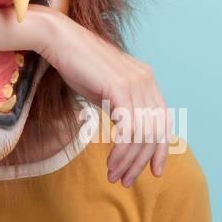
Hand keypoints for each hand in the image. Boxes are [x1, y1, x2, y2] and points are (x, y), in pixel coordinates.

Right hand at [32, 9, 170, 186]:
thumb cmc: (76, 65)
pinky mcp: (120, 89)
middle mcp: (146, 81)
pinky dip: (121, 152)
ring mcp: (136, 83)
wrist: (59, 40)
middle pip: (155, 132)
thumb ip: (120, 108)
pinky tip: (111, 163)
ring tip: (115, 176)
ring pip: (142, 135)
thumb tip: (126, 133)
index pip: (163, 121)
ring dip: (129, 162)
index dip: (161, 149)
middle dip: (142, 162)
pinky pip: (128, 130)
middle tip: (127, 181)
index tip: (155, 171)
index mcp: (146, 80)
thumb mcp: (105, 90)